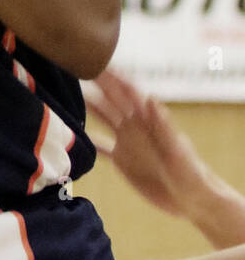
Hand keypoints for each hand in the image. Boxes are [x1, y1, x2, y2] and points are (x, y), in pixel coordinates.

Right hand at [84, 69, 211, 220]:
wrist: (192, 199)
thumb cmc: (191, 172)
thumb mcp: (177, 148)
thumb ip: (163, 124)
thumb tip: (150, 97)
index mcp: (148, 120)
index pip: (128, 91)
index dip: (113, 76)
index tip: (95, 61)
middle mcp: (135, 126)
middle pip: (111, 99)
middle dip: (96, 83)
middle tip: (74, 68)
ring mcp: (127, 142)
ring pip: (103, 118)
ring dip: (88, 106)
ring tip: (67, 96)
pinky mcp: (122, 159)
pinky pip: (100, 146)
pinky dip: (87, 141)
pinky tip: (71, 137)